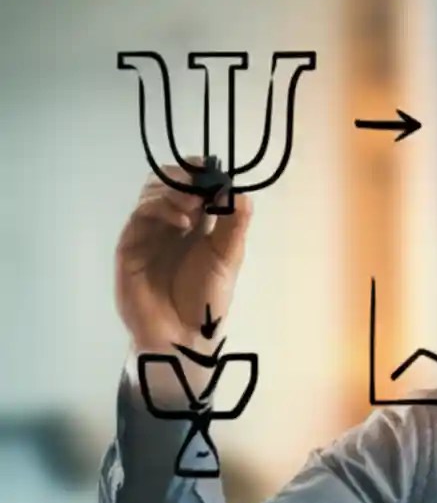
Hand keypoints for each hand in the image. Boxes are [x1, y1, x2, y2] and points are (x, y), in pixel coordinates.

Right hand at [115, 157, 251, 402]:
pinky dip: (160, 208)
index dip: (200, 171)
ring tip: (195, 204)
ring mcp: (148, 231)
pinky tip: (182, 221)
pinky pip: (140, 214)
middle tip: (202, 186)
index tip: (212, 168)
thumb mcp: (229, 257)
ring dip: (174, 189)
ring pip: (152, 191)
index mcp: (196, 222)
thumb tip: (239, 190)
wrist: (183, 334)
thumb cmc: (207, 298)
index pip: (193, 184)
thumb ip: (235, 224)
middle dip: (185, 176)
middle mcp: (170, 222)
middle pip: (168, 180)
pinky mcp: (130, 244)